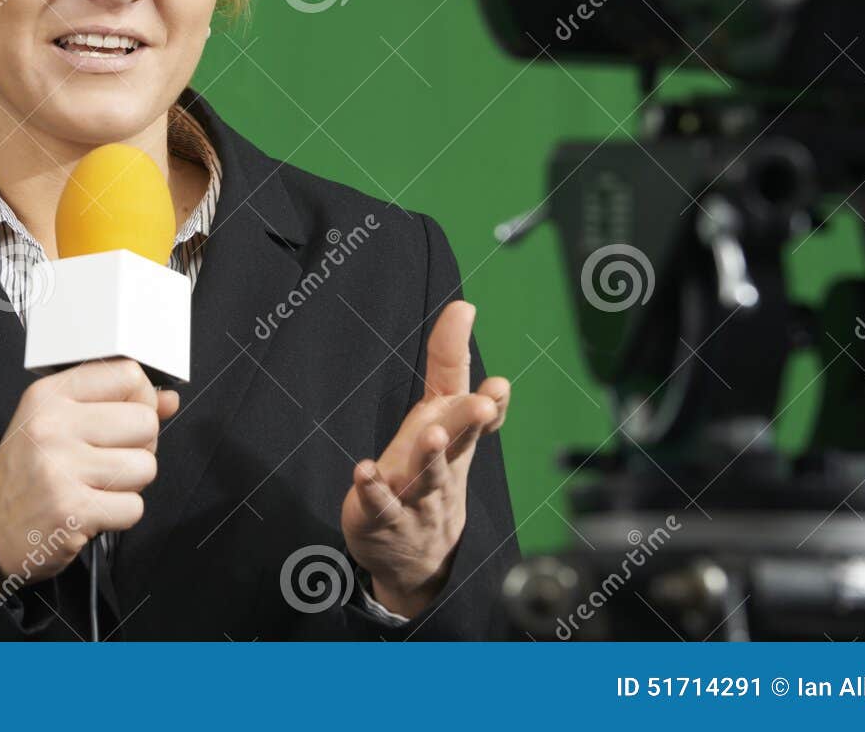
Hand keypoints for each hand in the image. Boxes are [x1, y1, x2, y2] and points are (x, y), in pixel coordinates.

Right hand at [0, 358, 179, 582]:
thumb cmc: (28, 474)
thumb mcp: (59, 424)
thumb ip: (115, 405)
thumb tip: (167, 400)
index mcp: (48, 396)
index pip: (127, 374)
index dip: (141, 399)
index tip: (127, 416)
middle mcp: (52, 426)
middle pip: (145, 421)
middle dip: (139, 446)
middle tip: (109, 460)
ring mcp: (61, 468)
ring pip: (146, 466)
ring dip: (130, 484)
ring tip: (97, 485)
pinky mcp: (73, 509)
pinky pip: (134, 506)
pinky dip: (120, 514)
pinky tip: (93, 509)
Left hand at [340, 300, 510, 616]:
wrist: (418, 558)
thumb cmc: (431, 473)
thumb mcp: (445, 419)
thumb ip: (451, 365)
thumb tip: (464, 306)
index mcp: (456, 440)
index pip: (477, 416)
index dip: (492, 400)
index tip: (500, 383)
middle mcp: (443, 468)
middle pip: (459, 443)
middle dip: (470, 423)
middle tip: (483, 405)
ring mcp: (415, 496)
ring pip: (427, 477)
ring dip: (430, 456)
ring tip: (433, 433)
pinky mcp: (383, 517)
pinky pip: (379, 504)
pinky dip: (372, 489)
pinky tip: (363, 471)